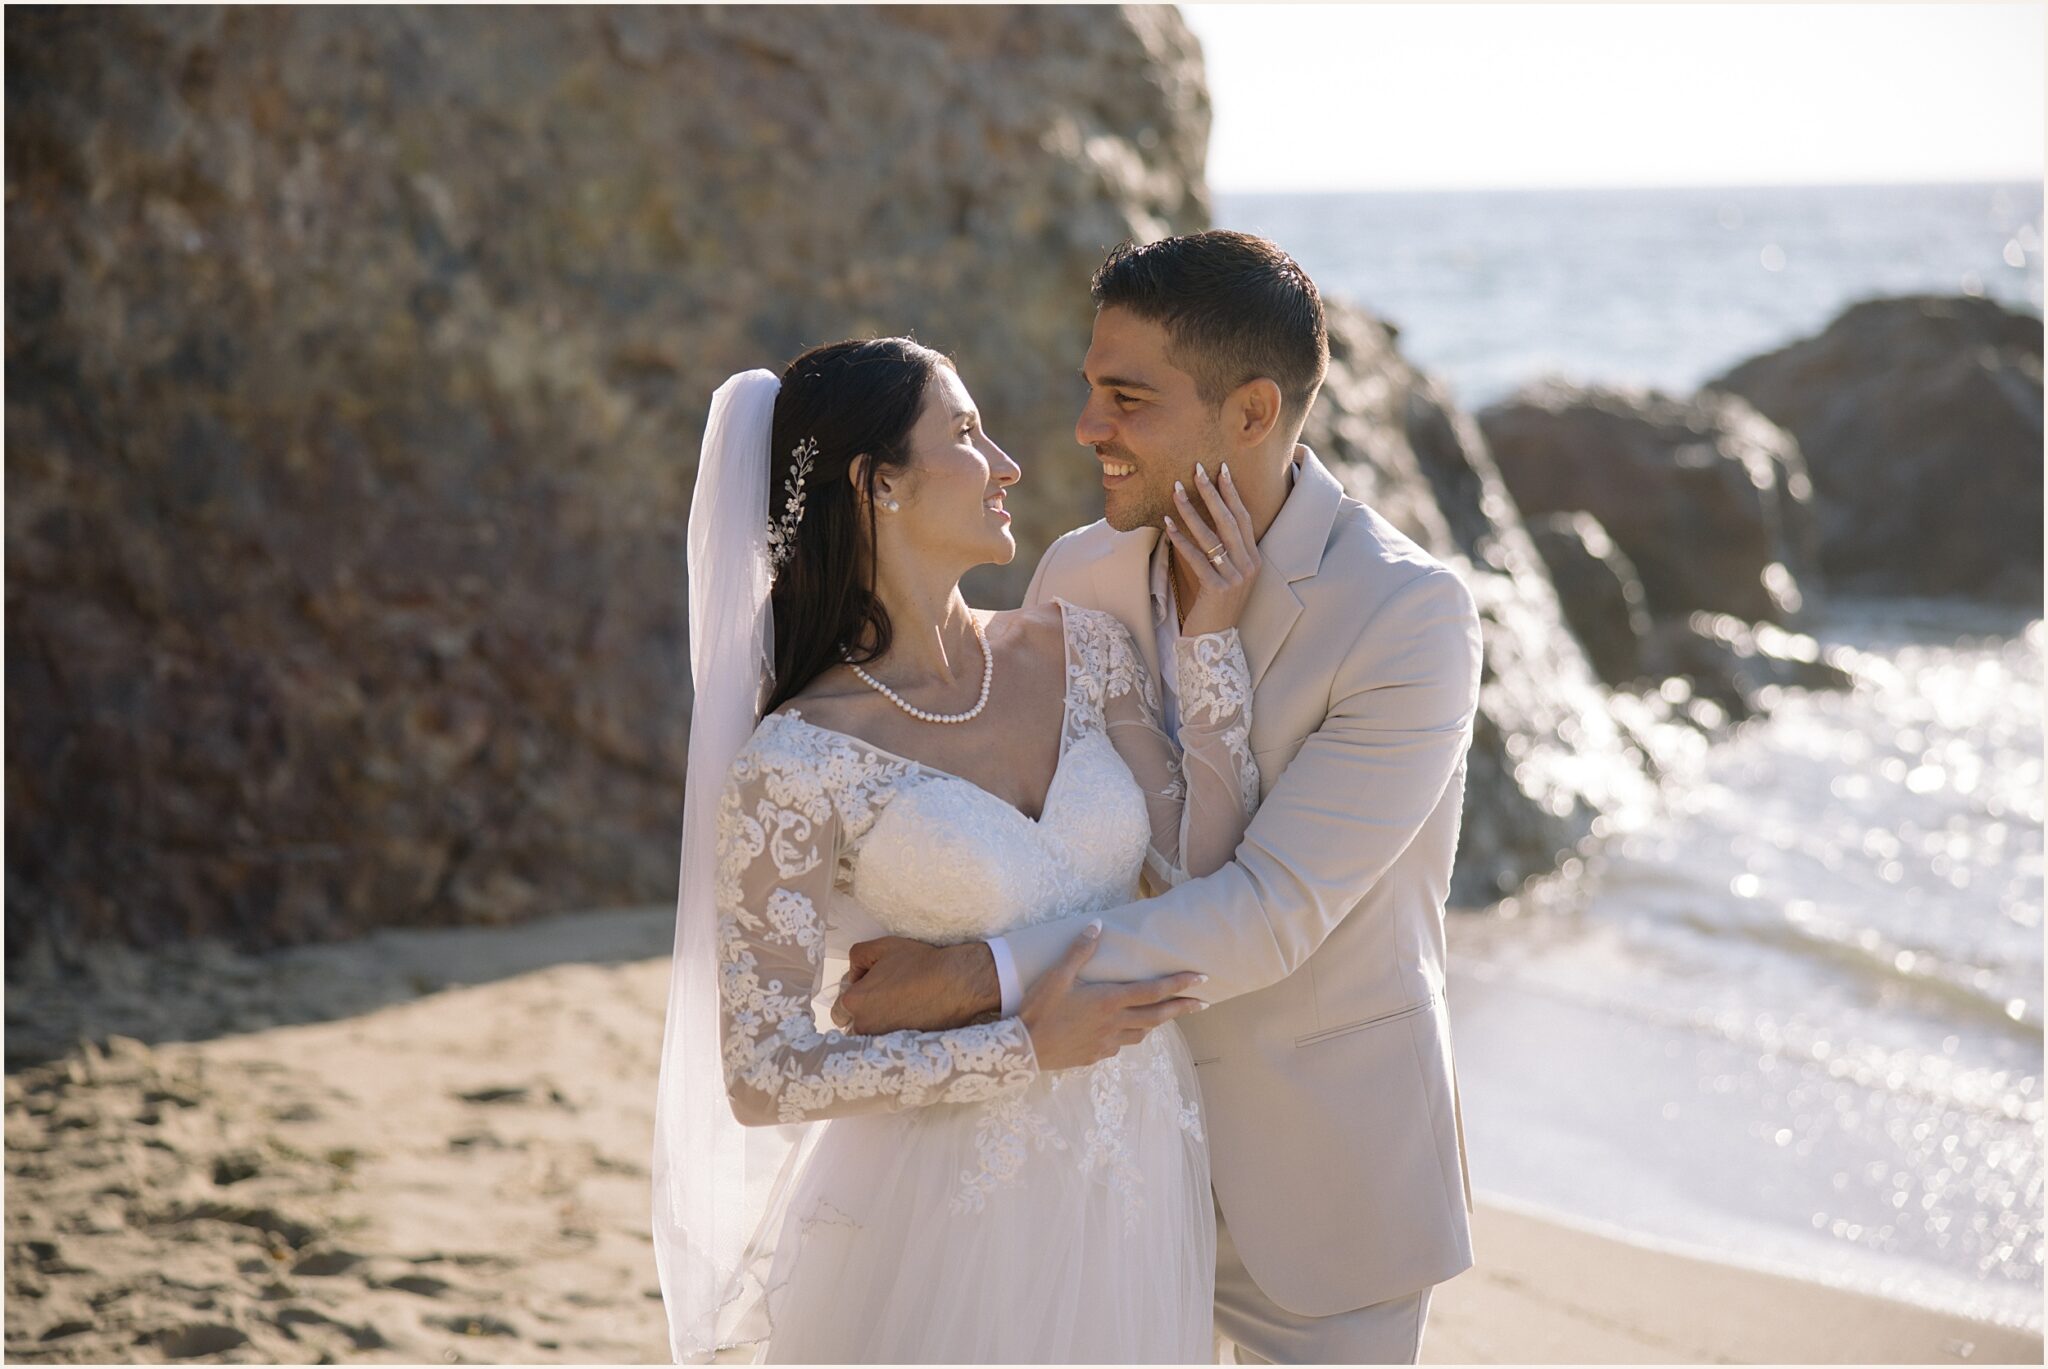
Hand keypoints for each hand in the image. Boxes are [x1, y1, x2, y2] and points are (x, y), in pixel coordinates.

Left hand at [834, 937, 999, 1032]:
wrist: (955, 983)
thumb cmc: (920, 963)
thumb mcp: (883, 946)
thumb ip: (857, 956)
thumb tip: (854, 974)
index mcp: (855, 1002)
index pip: (839, 1007)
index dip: (855, 995)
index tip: (872, 986)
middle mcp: (864, 1026)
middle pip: (851, 1026)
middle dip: (860, 1014)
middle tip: (884, 999)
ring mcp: (883, 1041)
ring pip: (868, 1037)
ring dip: (876, 1027)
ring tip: (898, 1009)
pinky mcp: (902, 1049)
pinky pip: (887, 1046)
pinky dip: (892, 1035)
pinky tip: (907, 1019)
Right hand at [1018, 922, 1208, 1070]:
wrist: (1023, 1049)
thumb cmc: (1039, 1010)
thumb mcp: (1056, 976)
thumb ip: (1079, 950)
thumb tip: (1097, 925)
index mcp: (1109, 1000)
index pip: (1153, 991)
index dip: (1179, 984)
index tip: (1202, 979)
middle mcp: (1114, 1023)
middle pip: (1158, 1015)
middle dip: (1183, 1008)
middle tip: (1203, 1003)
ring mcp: (1107, 1043)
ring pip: (1142, 1033)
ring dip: (1157, 1023)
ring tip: (1165, 1015)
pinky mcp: (1096, 1055)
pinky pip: (1121, 1045)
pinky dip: (1129, 1035)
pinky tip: (1124, 1032)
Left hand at [1164, 461, 1261, 638]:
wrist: (1214, 644)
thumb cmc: (1215, 607)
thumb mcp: (1226, 575)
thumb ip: (1223, 551)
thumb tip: (1204, 519)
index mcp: (1254, 559)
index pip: (1243, 518)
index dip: (1232, 493)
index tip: (1221, 470)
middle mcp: (1249, 566)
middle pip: (1229, 521)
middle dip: (1213, 493)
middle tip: (1197, 469)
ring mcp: (1235, 578)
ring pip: (1211, 537)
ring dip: (1191, 511)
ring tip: (1176, 490)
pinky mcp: (1218, 589)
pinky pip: (1197, 558)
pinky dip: (1181, 540)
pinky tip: (1167, 524)